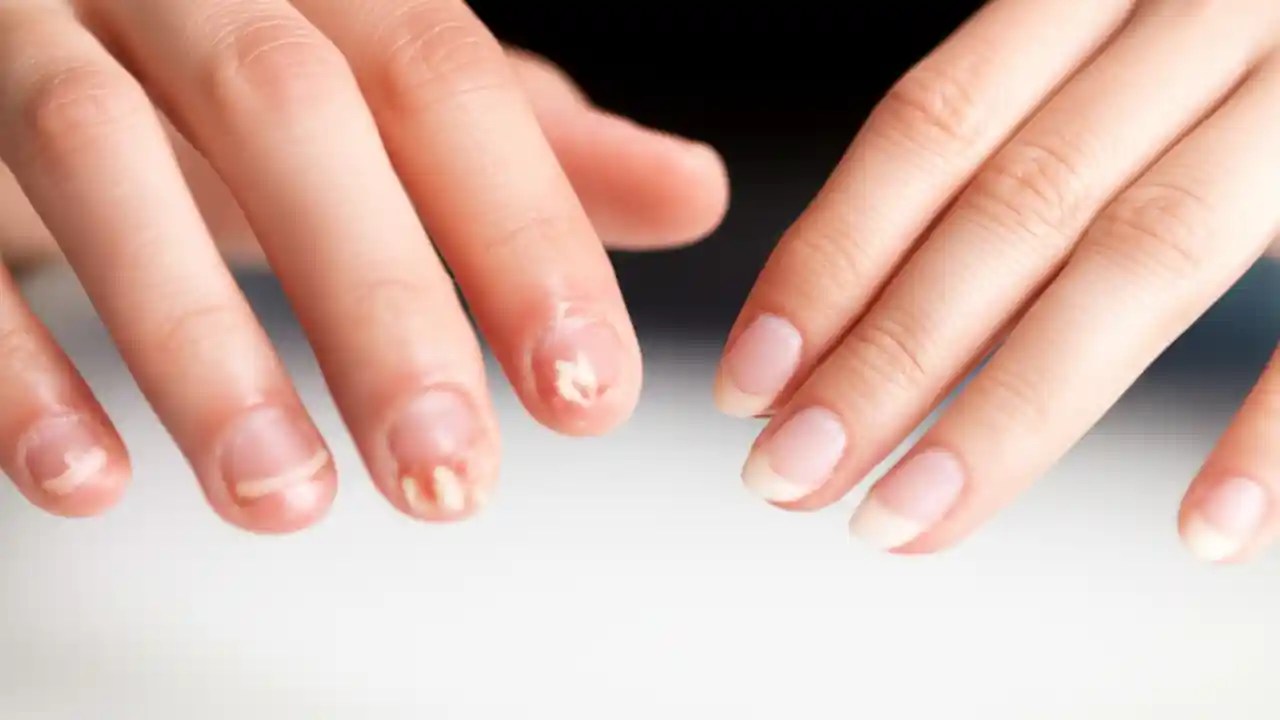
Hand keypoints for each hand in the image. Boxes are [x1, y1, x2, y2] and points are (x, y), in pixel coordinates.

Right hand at [0, 0, 726, 531]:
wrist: (27, 23)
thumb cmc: (223, 69)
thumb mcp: (378, 94)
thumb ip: (527, 145)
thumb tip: (693, 192)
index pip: (441, 80)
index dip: (522, 232)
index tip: (588, 392)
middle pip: (284, 109)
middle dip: (378, 301)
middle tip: (448, 475)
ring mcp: (22, 29)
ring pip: (99, 155)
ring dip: (198, 344)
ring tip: (286, 500)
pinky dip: (12, 366)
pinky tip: (88, 481)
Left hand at [716, 0, 1278, 562]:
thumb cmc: (1250, 16)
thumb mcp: (1138, 21)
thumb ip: (1041, 114)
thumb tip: (879, 284)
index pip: (935, 124)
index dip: (832, 256)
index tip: (753, 378)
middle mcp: (1215, 10)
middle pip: (1019, 205)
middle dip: (889, 357)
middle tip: (793, 474)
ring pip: (1149, 255)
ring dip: (1017, 410)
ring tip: (912, 516)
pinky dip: (1275, 429)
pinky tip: (1203, 529)